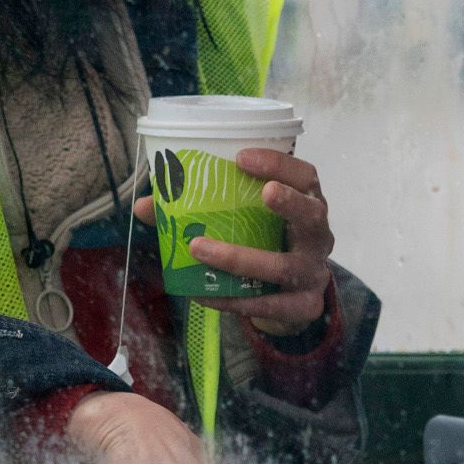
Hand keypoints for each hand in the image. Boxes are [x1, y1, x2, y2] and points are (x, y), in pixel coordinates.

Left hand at [135, 147, 334, 333]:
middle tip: (266, 193)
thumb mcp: (245, 221)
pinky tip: (202, 293)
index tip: (241, 157)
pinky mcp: (303, 305)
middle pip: (313, 216)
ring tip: (199, 248)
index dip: (280, 164)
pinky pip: (268, 304)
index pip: (305, 176)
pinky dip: (233, 299)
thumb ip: (199, 208)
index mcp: (308, 203)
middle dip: (291, 204)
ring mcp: (313, 273)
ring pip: (283, 267)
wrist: (292, 295)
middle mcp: (318, 236)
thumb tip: (145, 205)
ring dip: (240, 258)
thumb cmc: (265, 242)